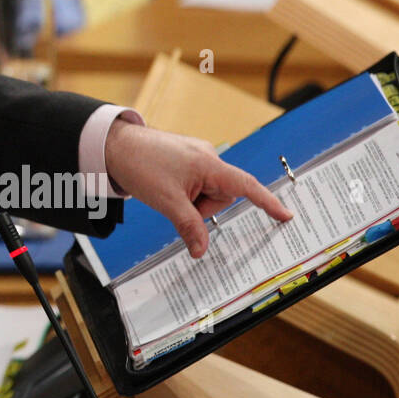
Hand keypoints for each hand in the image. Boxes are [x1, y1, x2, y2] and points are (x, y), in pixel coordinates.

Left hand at [103, 119, 292, 257]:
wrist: (112, 145)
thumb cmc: (140, 164)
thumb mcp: (167, 201)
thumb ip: (189, 226)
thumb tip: (201, 251)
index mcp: (209, 163)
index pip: (246, 186)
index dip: (268, 202)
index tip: (287, 215)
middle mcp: (207, 158)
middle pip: (221, 196)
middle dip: (202, 208)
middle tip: (176, 202)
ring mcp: (195, 158)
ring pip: (206, 194)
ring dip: (191, 202)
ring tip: (166, 192)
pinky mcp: (184, 161)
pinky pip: (194, 186)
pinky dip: (185, 195)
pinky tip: (165, 189)